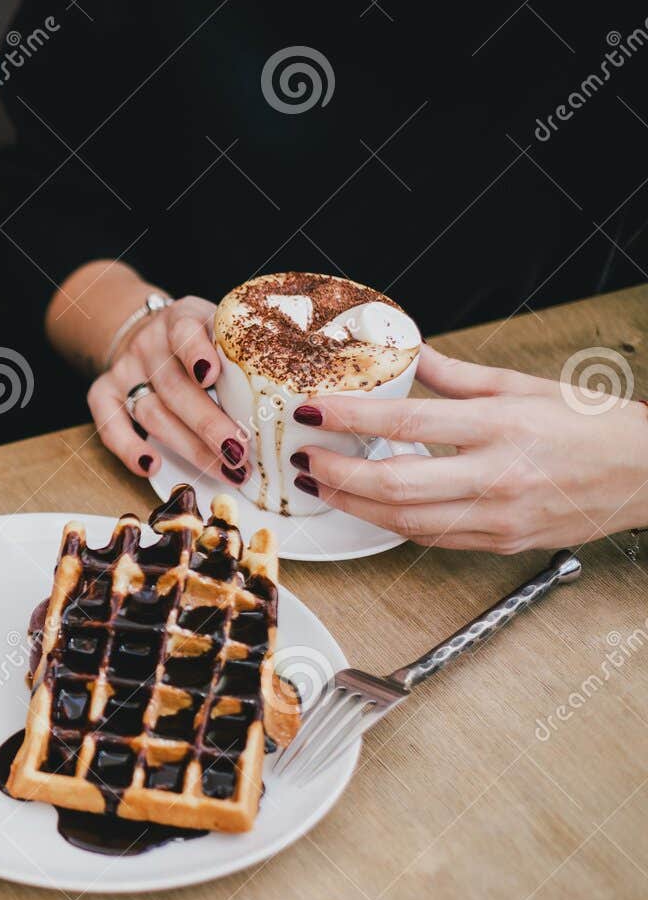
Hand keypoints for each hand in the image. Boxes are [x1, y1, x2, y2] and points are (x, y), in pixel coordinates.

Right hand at [86, 295, 250, 482]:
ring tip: (224, 470)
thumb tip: (304, 381)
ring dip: (187, 446)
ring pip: (151, 412)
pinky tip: (151, 466)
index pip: (185, 332)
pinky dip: (126, 447)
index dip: (196, 353)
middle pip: (174, 387)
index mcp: (182, 319)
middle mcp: (149, 343)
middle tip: (239, 452)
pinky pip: (108, 423)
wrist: (150, 331)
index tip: (212, 375)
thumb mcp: (223, 326)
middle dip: (207, 424)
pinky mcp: (103, 391)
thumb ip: (247, 346)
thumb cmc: (203, 339)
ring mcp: (125, 369)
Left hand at [290, 345, 647, 551]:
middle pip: (393, 484)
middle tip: (305, 459)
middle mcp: (496, 475)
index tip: (311, 409)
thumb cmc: (594, 425)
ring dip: (352, 504)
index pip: (406, 423)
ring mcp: (498, 516)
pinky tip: (369, 506)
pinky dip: (392, 523)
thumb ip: (457, 377)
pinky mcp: (501, 543)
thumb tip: (408, 356)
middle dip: (336, 472)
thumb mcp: (524, 386)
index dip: (348, 417)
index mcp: (500, 426)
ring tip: (322, 485)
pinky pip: (431, 538)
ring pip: (404, 521)